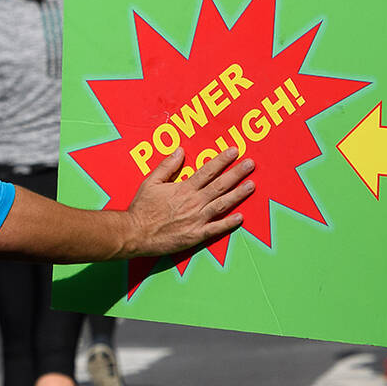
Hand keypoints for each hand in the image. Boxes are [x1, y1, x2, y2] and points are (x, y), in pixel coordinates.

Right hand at [124, 146, 254, 257]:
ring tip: (252, 185)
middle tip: (251, 164)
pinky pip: (216, 229)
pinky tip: (241, 218)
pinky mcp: (195, 235)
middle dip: (237, 173)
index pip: (208, 170)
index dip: (223, 160)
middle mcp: (193, 202)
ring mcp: (196, 219)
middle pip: (220, 185)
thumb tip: (180, 150)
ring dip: (238, 194)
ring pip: (222, 204)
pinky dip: (229, 223)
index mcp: (183, 188)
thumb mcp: (151, 181)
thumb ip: (167, 166)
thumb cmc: (141, 208)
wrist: (135, 233)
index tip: (235, 151)